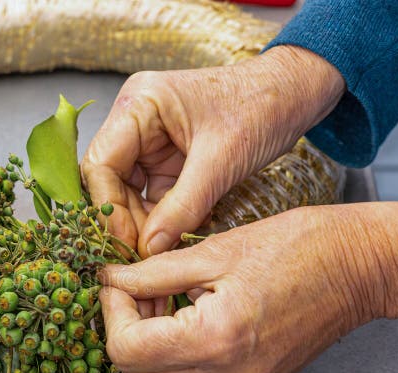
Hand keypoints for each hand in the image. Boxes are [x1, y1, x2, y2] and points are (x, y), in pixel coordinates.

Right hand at [81, 45, 344, 257]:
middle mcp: (135, 120)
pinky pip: (152, 195)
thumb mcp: (221, 161)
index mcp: (139, 104)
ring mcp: (150, 141)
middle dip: (125, 220)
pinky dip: (162, 219)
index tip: (126, 244)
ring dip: (143, 224)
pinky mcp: (168, 158)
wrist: (297, 92)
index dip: (108, 208)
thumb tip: (149, 249)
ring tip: (159, 252)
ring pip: (128, 192)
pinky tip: (174, 239)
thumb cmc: (263, 106)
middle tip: (141, 256)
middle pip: (109, 180)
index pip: (100, 163)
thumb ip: (182, 207)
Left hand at [98, 204, 397, 372]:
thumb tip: (109, 279)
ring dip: (149, 344)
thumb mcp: (214, 250)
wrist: (361, 266)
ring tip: (166, 297)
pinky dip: (179, 349)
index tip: (116, 282)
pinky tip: (191, 310)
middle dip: (123, 334)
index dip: (111, 313)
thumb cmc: (298, 246)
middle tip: (136, 293)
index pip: (126, 351)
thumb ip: (152, 272)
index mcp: (215, 339)